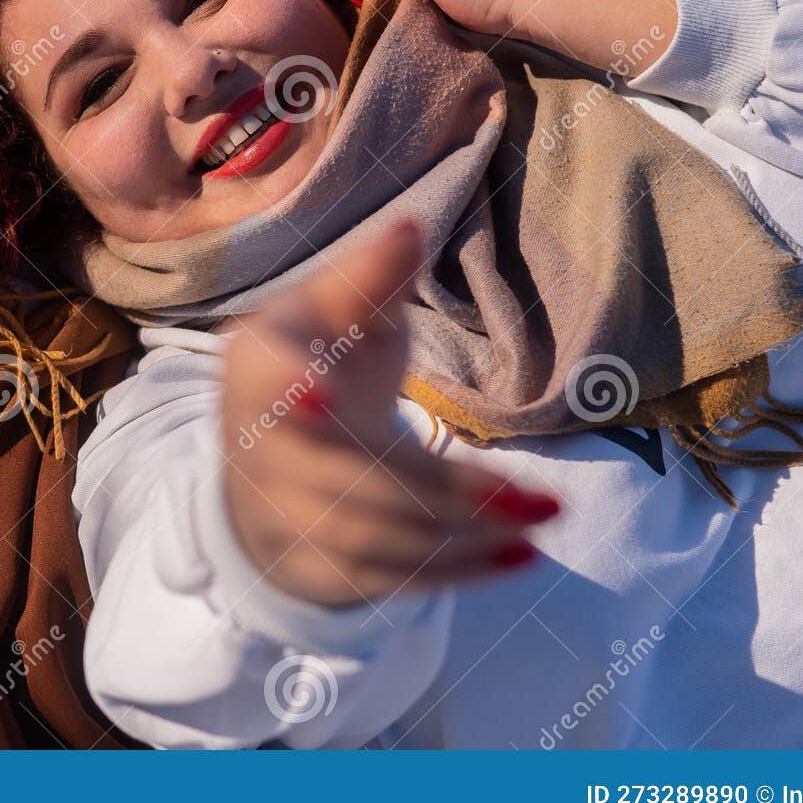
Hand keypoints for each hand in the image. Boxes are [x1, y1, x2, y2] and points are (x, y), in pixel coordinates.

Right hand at [219, 219, 560, 607]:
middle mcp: (260, 447)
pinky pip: (387, 578)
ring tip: (545, 517)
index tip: (324, 395)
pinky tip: (521, 555)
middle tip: (536, 497)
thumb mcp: (334, 309)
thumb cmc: (316, 360)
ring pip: (375, 538)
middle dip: (443, 492)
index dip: (292, 387)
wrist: (266, 459)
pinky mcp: (315, 567)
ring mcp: (283, 515)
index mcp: (258, 367)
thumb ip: (372, 274)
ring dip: (466, 535)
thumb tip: (412, 224)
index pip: (267, 380)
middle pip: (349, 478)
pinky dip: (457, 571)